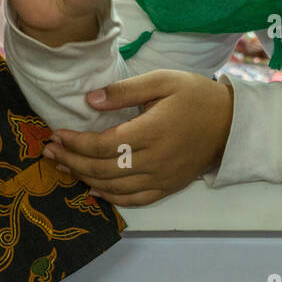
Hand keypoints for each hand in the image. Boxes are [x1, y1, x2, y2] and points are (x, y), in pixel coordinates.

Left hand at [42, 70, 234, 206]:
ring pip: (113, 187)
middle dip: (72, 161)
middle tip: (50, 151)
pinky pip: (133, 200)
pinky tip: (93, 190)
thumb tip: (89, 100)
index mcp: (152, 131)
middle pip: (102, 169)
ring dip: (84, 179)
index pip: (103, 145)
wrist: (231, 123)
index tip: (56, 134)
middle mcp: (155, 160)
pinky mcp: (168, 187)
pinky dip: (110, 198)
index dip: (75, 142)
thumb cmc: (196, 96)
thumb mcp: (163, 81)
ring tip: (63, 167)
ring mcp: (162, 178)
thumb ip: (125, 91)